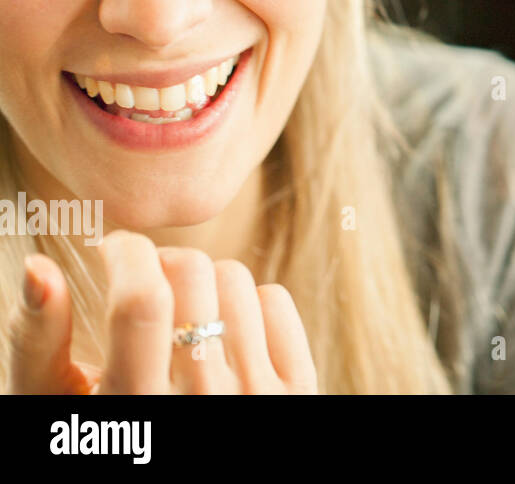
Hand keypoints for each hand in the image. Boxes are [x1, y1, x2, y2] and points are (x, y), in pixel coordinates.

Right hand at [7, 230, 317, 393]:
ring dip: (203, 283)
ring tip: (182, 316)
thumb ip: (39, 340)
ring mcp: (259, 398)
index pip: (142, 300)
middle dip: (161, 262)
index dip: (126, 253)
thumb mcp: (57, 409)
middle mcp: (205, 404)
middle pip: (193, 274)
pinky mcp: (299, 391)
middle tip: (146, 284)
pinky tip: (223, 333)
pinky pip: (276, 300)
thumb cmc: (105, 441)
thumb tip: (39, 265)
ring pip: (236, 279)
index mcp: (135, 409)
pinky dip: (247, 304)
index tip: (115, 249)